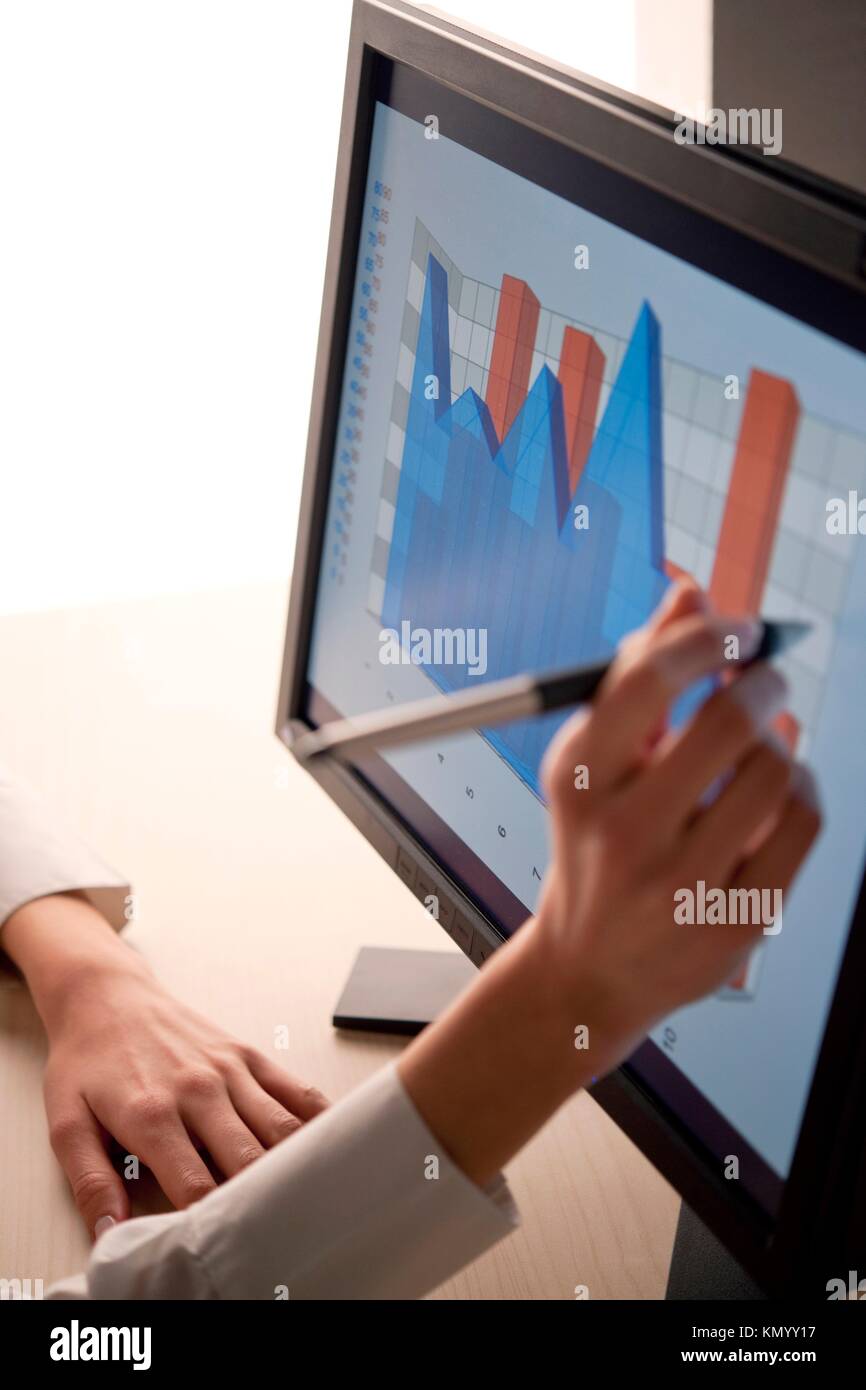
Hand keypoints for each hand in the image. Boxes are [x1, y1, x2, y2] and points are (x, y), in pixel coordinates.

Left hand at [2, 894, 327, 1236]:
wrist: (106, 995)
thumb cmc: (88, 1061)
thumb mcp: (66, 1123)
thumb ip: (89, 1181)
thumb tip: (109, 1232)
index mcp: (152, 1114)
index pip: (196, 1185)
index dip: (212, 1223)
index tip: (219, 1249)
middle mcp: (198, 1090)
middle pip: (249, 1162)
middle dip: (263, 1204)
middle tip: (273, 1237)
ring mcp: (230, 1071)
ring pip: (281, 1130)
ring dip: (297, 1170)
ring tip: (308, 1204)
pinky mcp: (249, 1056)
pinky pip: (296, 1091)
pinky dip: (320, 1122)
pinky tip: (329, 1149)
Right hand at [534, 580, 821, 1072]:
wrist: (592, 965)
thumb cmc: (595, 840)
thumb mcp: (593, 761)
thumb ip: (638, 672)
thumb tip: (691, 592)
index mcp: (579, 782)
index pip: (647, 682)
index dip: (704, 638)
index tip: (735, 626)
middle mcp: (626, 834)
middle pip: (726, 723)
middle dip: (760, 681)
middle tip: (763, 674)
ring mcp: (685, 885)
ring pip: (776, 773)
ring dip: (779, 740)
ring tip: (763, 740)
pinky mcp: (737, 920)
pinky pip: (805, 824)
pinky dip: (804, 787)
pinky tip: (782, 785)